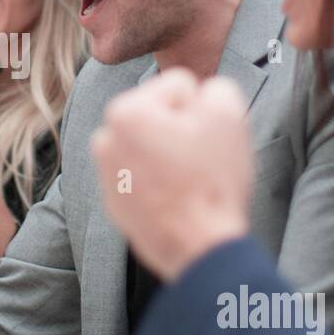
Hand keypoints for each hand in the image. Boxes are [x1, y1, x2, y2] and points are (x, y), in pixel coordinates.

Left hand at [90, 70, 252, 279]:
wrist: (199, 247)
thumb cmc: (211, 180)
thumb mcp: (227, 114)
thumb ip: (214, 87)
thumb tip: (202, 95)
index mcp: (125, 111)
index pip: (179, 86)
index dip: (202, 110)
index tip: (205, 139)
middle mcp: (105, 139)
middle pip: (161, 116)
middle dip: (182, 130)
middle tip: (198, 161)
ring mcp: (106, 174)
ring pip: (153, 145)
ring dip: (170, 154)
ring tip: (188, 181)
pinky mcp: (115, 202)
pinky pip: (145, 176)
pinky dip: (160, 182)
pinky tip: (178, 199)